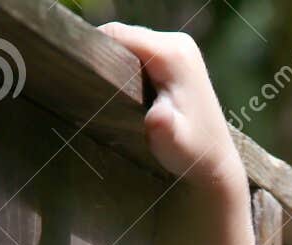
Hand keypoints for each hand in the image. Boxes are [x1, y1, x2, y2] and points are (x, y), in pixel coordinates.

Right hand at [98, 22, 244, 190]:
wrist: (215, 161)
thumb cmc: (192, 155)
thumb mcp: (174, 144)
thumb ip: (163, 128)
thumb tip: (157, 119)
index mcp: (173, 54)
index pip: (120, 35)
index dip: (95, 48)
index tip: (76, 69)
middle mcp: (178, 43)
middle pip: (125, 36)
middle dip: (105, 56)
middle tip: (86, 83)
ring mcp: (179, 47)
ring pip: (131, 43)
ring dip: (116, 62)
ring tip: (103, 89)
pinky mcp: (177, 56)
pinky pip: (141, 52)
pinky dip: (128, 66)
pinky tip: (122, 89)